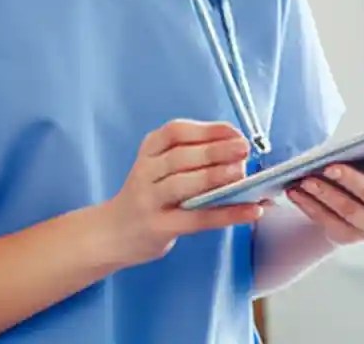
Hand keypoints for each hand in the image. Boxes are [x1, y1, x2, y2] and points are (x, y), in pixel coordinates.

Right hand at [98, 120, 265, 268]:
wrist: (112, 233)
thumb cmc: (148, 195)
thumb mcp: (159, 167)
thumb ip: (192, 157)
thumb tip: (239, 155)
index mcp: (149, 150)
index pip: (176, 132)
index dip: (208, 130)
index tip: (235, 133)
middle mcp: (145, 171)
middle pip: (180, 157)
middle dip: (215, 150)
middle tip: (243, 149)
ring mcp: (149, 200)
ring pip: (183, 185)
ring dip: (214, 177)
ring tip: (241, 174)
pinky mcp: (158, 228)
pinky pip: (197, 220)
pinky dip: (226, 215)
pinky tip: (251, 211)